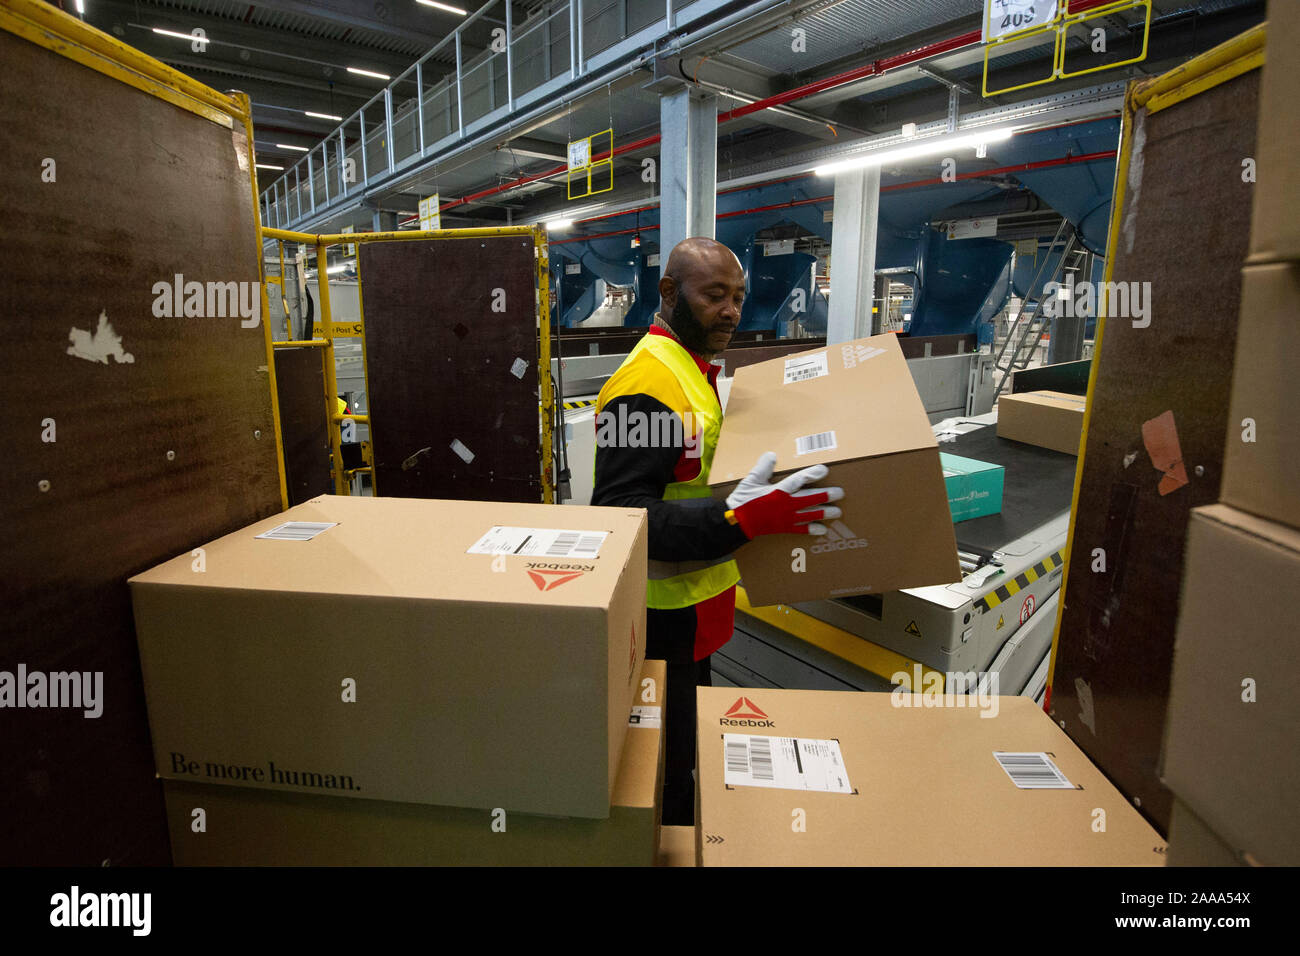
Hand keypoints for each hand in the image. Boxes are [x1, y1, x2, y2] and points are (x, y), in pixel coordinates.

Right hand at [726, 451, 843, 537]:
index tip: (824, 469)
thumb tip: (772, 454)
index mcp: (778, 491)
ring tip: (837, 512)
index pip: (799, 480)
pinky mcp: (784, 528)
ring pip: (810, 514)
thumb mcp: (751, 480)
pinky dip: (812, 530)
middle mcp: (786, 504)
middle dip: (826, 495)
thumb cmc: (743, 500)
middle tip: (840, 493)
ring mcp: (786, 517)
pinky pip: (801, 530)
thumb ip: (763, 467)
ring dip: (825, 513)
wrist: (737, 522)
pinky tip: (823, 530)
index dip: (812, 474)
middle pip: (810, 498)